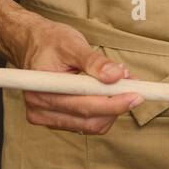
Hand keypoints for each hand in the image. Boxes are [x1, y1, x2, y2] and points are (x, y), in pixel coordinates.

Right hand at [11, 17, 141, 134]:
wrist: (32, 44)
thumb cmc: (50, 42)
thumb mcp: (72, 43)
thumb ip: (94, 61)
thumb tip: (116, 75)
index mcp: (41, 89)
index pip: (83, 105)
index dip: (113, 103)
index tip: (136, 95)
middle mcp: (40, 109)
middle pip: (89, 120)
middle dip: (116, 105)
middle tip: (134, 87)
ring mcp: (47, 118)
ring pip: (90, 126)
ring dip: (111, 110)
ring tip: (121, 85)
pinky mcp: (56, 120)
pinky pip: (85, 125)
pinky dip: (103, 112)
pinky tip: (108, 94)